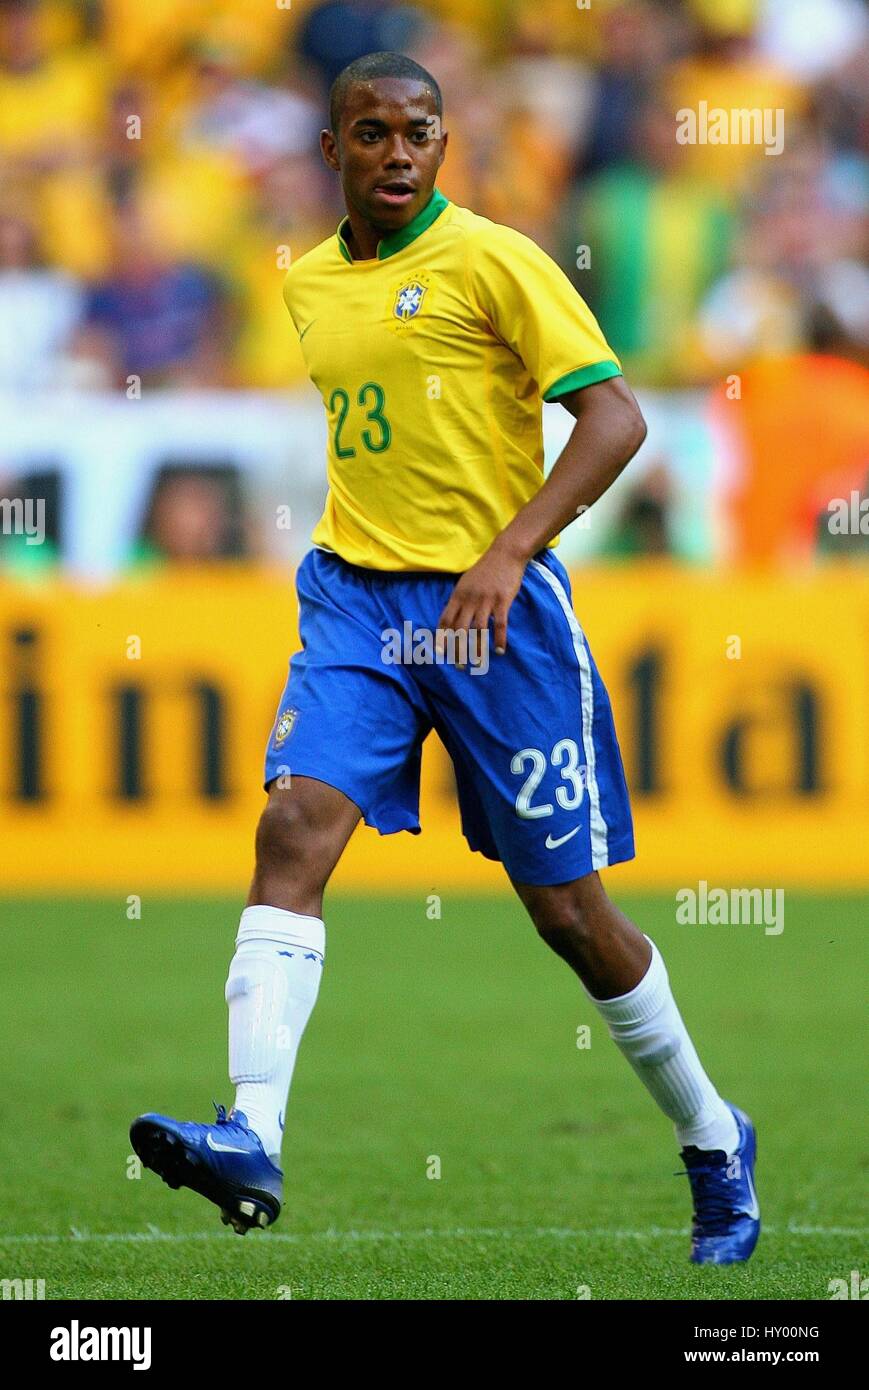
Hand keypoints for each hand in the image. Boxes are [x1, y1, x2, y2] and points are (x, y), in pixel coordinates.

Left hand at [436, 540, 528, 657]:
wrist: (505, 553)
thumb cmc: (486, 569)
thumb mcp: (466, 582)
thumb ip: (459, 599)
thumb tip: (451, 617)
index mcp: (458, 595)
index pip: (446, 619)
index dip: (442, 637)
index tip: (440, 653)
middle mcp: (470, 599)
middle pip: (460, 629)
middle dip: (458, 650)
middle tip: (459, 666)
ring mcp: (486, 600)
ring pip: (479, 630)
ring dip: (477, 649)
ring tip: (477, 664)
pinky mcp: (502, 601)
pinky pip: (500, 624)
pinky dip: (499, 639)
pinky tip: (499, 651)